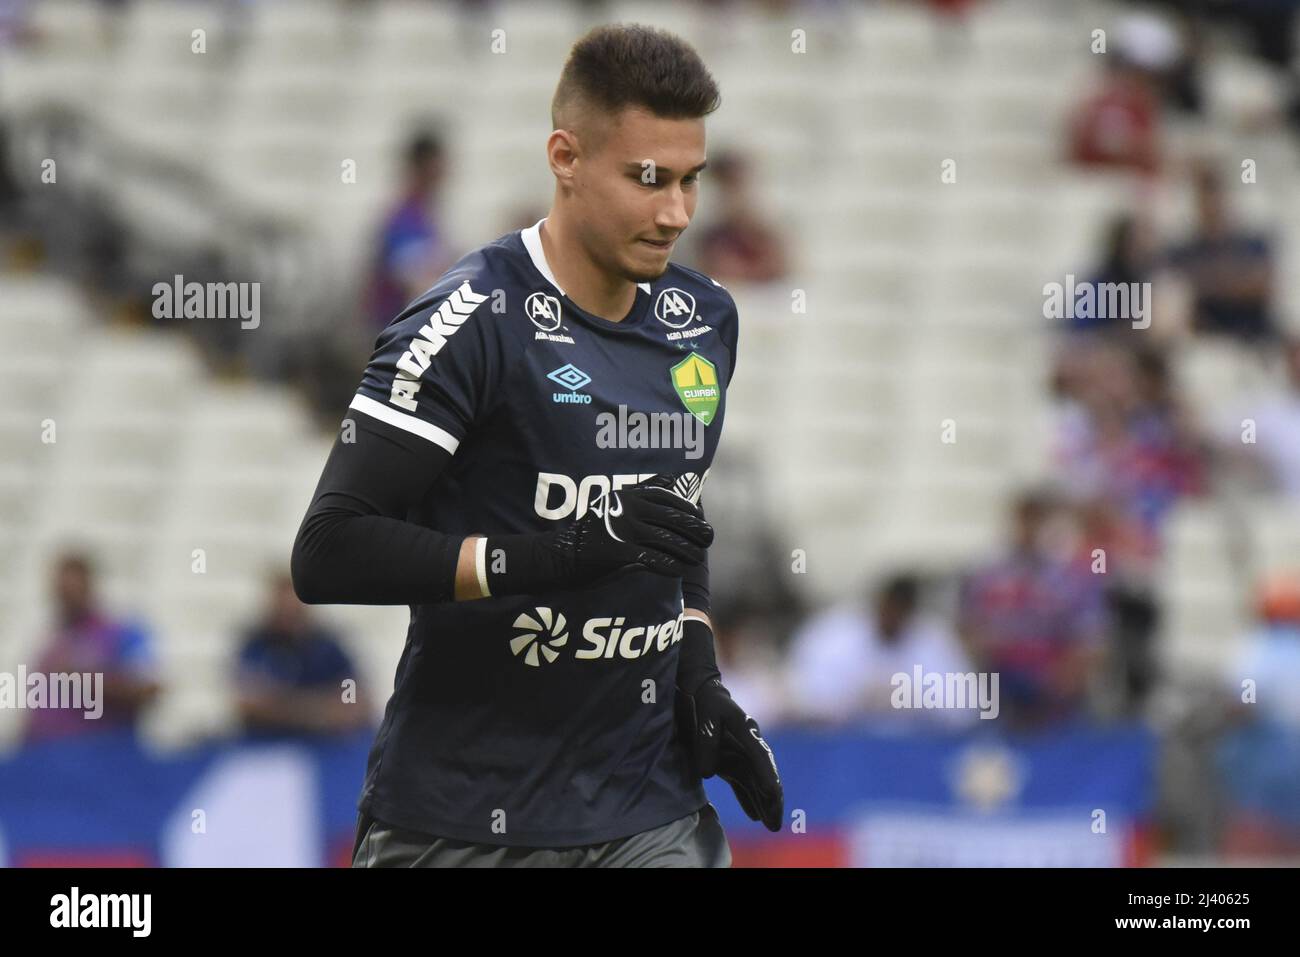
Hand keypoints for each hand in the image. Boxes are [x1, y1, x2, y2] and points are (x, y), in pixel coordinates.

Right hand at [541, 473, 713, 583]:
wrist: (559, 556)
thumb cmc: (591, 533)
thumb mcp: (612, 504)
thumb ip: (640, 493)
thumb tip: (672, 479)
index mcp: (627, 495)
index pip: (667, 497)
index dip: (688, 508)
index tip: (700, 517)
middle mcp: (627, 509)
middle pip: (674, 518)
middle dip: (695, 529)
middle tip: (708, 538)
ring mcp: (624, 531)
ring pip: (669, 540)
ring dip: (689, 551)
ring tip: (698, 557)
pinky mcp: (620, 553)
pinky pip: (656, 560)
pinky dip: (672, 565)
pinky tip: (680, 570)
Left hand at [675, 678, 783, 831]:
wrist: (698, 689)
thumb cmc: (703, 699)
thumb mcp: (705, 714)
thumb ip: (706, 740)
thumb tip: (710, 772)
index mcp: (746, 729)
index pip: (760, 756)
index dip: (767, 775)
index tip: (774, 794)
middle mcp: (748, 743)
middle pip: (763, 774)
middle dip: (772, 799)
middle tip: (776, 824)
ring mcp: (740, 752)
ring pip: (755, 782)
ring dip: (763, 803)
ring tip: (771, 826)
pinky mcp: (729, 758)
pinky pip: (742, 781)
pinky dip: (748, 797)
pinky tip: (755, 815)